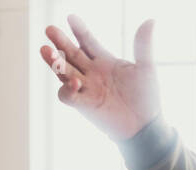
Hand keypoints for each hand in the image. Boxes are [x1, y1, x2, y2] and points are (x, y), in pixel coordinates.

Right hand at [40, 15, 161, 141]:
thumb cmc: (146, 97)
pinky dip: (67, 89)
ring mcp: (86, 89)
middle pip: (71, 54)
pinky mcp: (85, 105)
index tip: (70, 17)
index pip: (87, 41)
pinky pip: (68, 96)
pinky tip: (73, 81)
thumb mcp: (145, 68)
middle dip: (59, 42)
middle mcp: (91, 73)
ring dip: (54, 62)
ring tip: (45, 49)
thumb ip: (143, 45)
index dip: (78, 30)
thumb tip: (150, 20)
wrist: (146, 125)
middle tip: (49, 29)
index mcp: (104, 61)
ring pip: (64, 72)